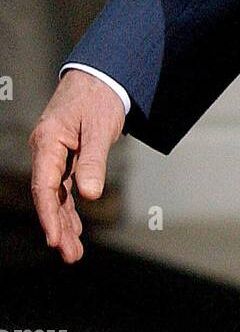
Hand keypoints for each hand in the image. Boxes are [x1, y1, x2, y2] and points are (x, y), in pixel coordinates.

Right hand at [29, 70, 125, 262]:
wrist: (101, 75)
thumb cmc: (99, 96)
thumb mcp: (100, 127)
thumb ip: (94, 160)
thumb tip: (89, 195)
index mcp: (48, 142)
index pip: (44, 186)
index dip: (49, 215)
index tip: (54, 240)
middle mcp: (47, 151)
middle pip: (48, 196)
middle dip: (58, 228)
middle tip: (70, 256)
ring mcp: (55, 155)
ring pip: (56, 195)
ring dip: (64, 223)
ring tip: (73, 252)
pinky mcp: (66, 156)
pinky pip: (64, 187)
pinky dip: (70, 208)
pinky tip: (75, 229)